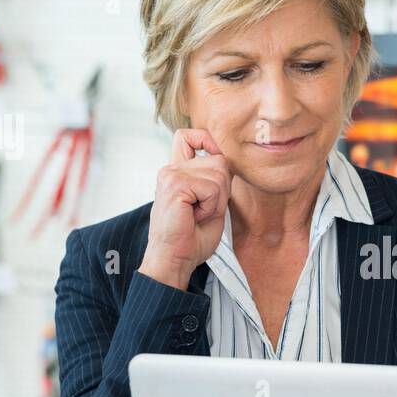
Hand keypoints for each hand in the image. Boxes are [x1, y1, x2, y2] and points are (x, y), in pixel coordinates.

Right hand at [139, 128, 231, 288]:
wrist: (174, 260)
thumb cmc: (191, 239)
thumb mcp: (210, 204)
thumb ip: (215, 181)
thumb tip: (226, 162)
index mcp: (176, 172)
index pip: (187, 136)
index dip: (206, 140)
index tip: (213, 159)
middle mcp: (171, 170)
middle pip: (219, 160)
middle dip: (224, 189)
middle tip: (205, 211)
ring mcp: (171, 175)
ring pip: (219, 173)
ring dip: (217, 201)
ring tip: (198, 215)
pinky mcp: (175, 185)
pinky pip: (213, 188)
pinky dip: (212, 207)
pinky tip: (195, 217)